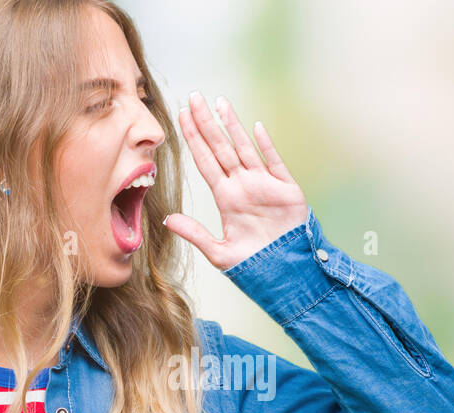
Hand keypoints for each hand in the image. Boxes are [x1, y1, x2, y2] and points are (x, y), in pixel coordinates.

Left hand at [164, 91, 308, 270]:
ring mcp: (263, 184)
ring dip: (232, 126)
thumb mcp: (219, 252)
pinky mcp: (285, 189)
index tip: (181, 117)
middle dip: (206, 123)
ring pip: (244, 148)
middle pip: (220, 147)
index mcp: (226, 198)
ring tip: (220, 103)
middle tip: (193, 97)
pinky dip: (266, 146)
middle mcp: (242, 185)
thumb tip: (168, 220)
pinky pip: (274, 163)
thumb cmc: (253, 264)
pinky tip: (256, 127)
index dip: (193, 139)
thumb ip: (195, 234)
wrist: (285, 272)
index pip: (205, 161)